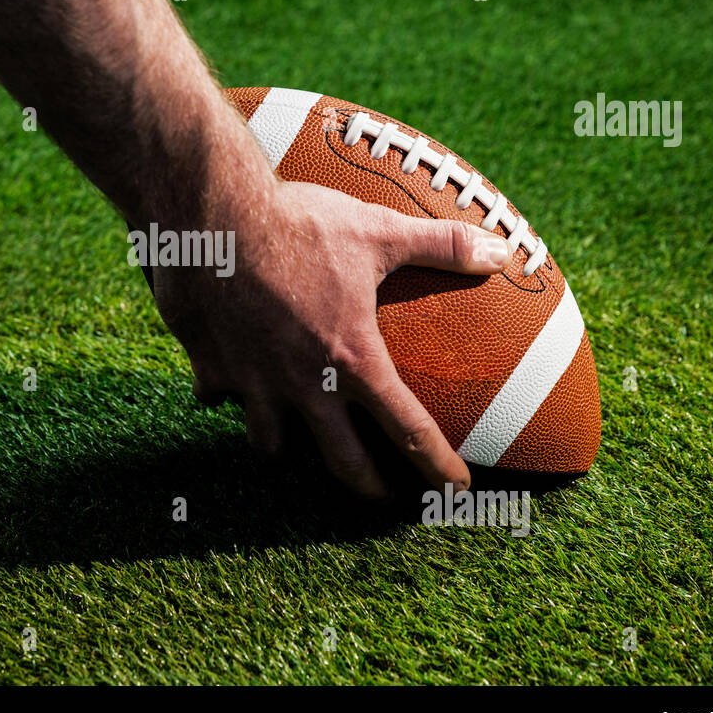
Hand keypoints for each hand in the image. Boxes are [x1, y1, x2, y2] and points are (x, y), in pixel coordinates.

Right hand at [151, 180, 510, 497]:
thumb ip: (441, 246)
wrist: (215, 217)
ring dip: (286, 449)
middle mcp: (304, 385)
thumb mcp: (379, 230)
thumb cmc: (300, 224)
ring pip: (269, 442)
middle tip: (379, 494)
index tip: (456, 487)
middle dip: (366, 485)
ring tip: (293, 444)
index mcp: (352, 359)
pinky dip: (223, 396)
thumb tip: (502, 252)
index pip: (408, 429)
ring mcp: (253, 382)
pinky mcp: (210, 366)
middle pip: (341, 460)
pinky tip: (223, 387)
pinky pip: (215, 396)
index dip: (437, 464)